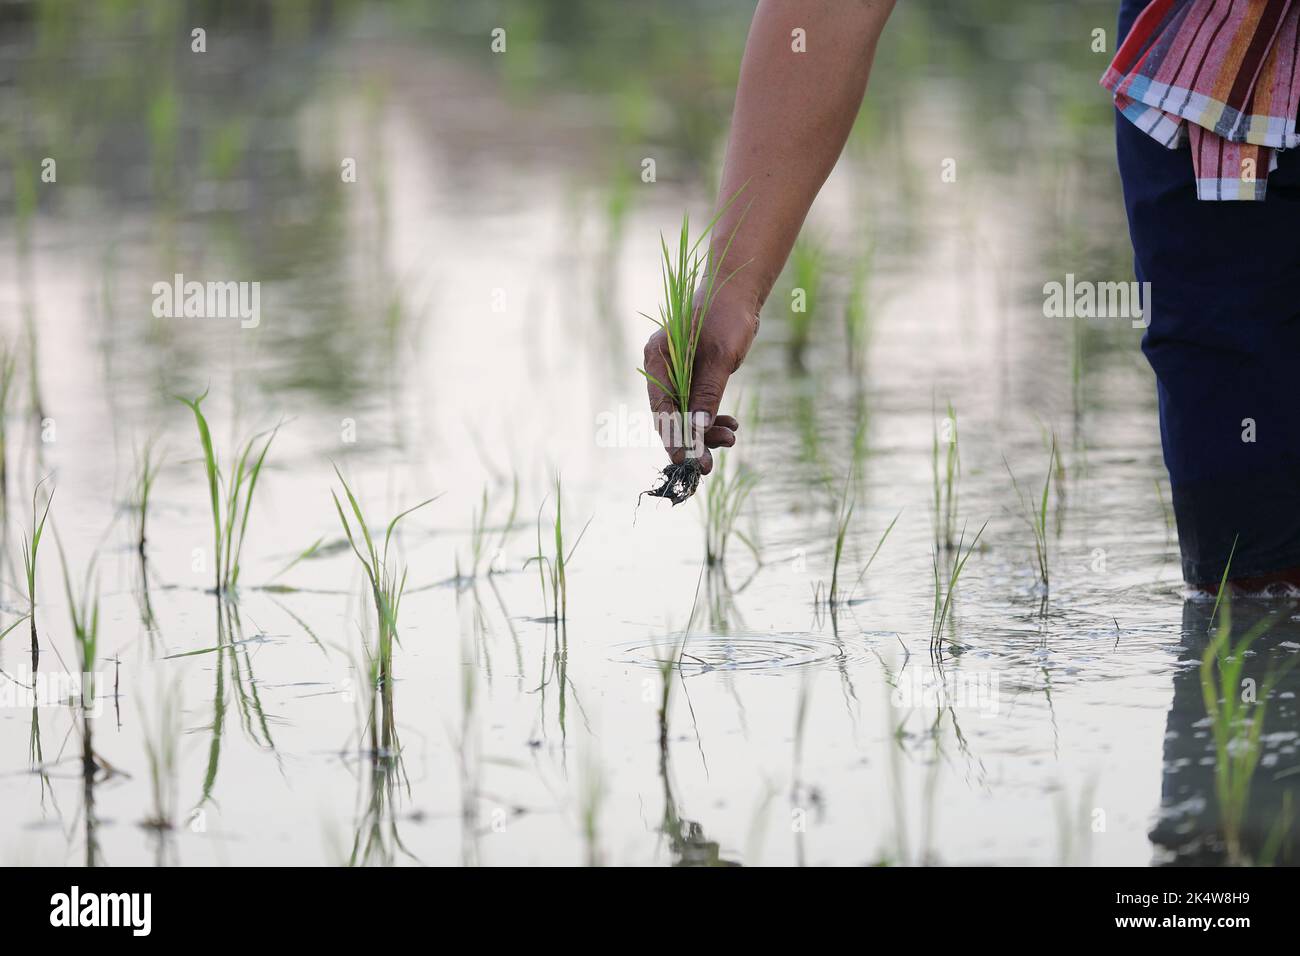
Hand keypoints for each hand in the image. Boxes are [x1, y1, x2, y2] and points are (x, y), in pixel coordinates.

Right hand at [642, 301, 758, 474]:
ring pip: (687, 414)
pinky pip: (699, 405)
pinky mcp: (694, 377)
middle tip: (709, 465)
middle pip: (671, 415)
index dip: (671, 436)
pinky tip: (732, 426)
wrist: (739, 294)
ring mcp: (678, 374)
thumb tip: (698, 431)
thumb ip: (708, 393)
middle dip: (691, 439)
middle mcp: (662, 369)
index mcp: (657, 359)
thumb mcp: (720, 357)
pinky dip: (713, 418)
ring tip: (731, 438)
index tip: (684, 460)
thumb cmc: (726, 317)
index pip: (660, 407)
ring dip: (706, 431)